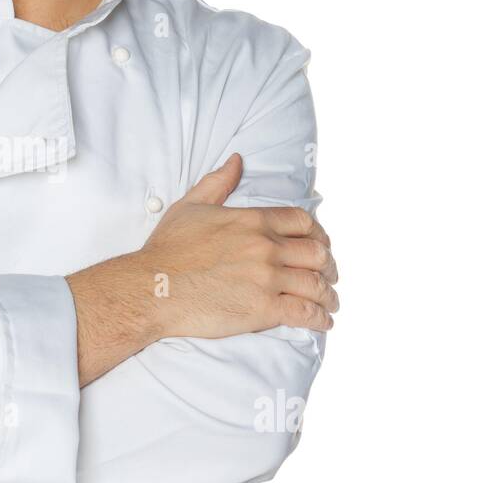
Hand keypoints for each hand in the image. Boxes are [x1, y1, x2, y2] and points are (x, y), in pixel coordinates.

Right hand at [138, 153, 338, 339]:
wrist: (152, 288)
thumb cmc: (166, 250)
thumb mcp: (190, 206)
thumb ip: (218, 182)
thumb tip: (236, 161)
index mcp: (252, 221)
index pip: (302, 222)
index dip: (318, 235)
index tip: (320, 246)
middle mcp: (265, 247)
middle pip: (317, 253)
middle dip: (329, 266)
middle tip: (329, 275)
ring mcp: (267, 278)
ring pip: (316, 284)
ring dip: (328, 295)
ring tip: (329, 302)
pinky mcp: (263, 309)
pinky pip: (305, 313)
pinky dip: (320, 318)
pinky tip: (323, 322)